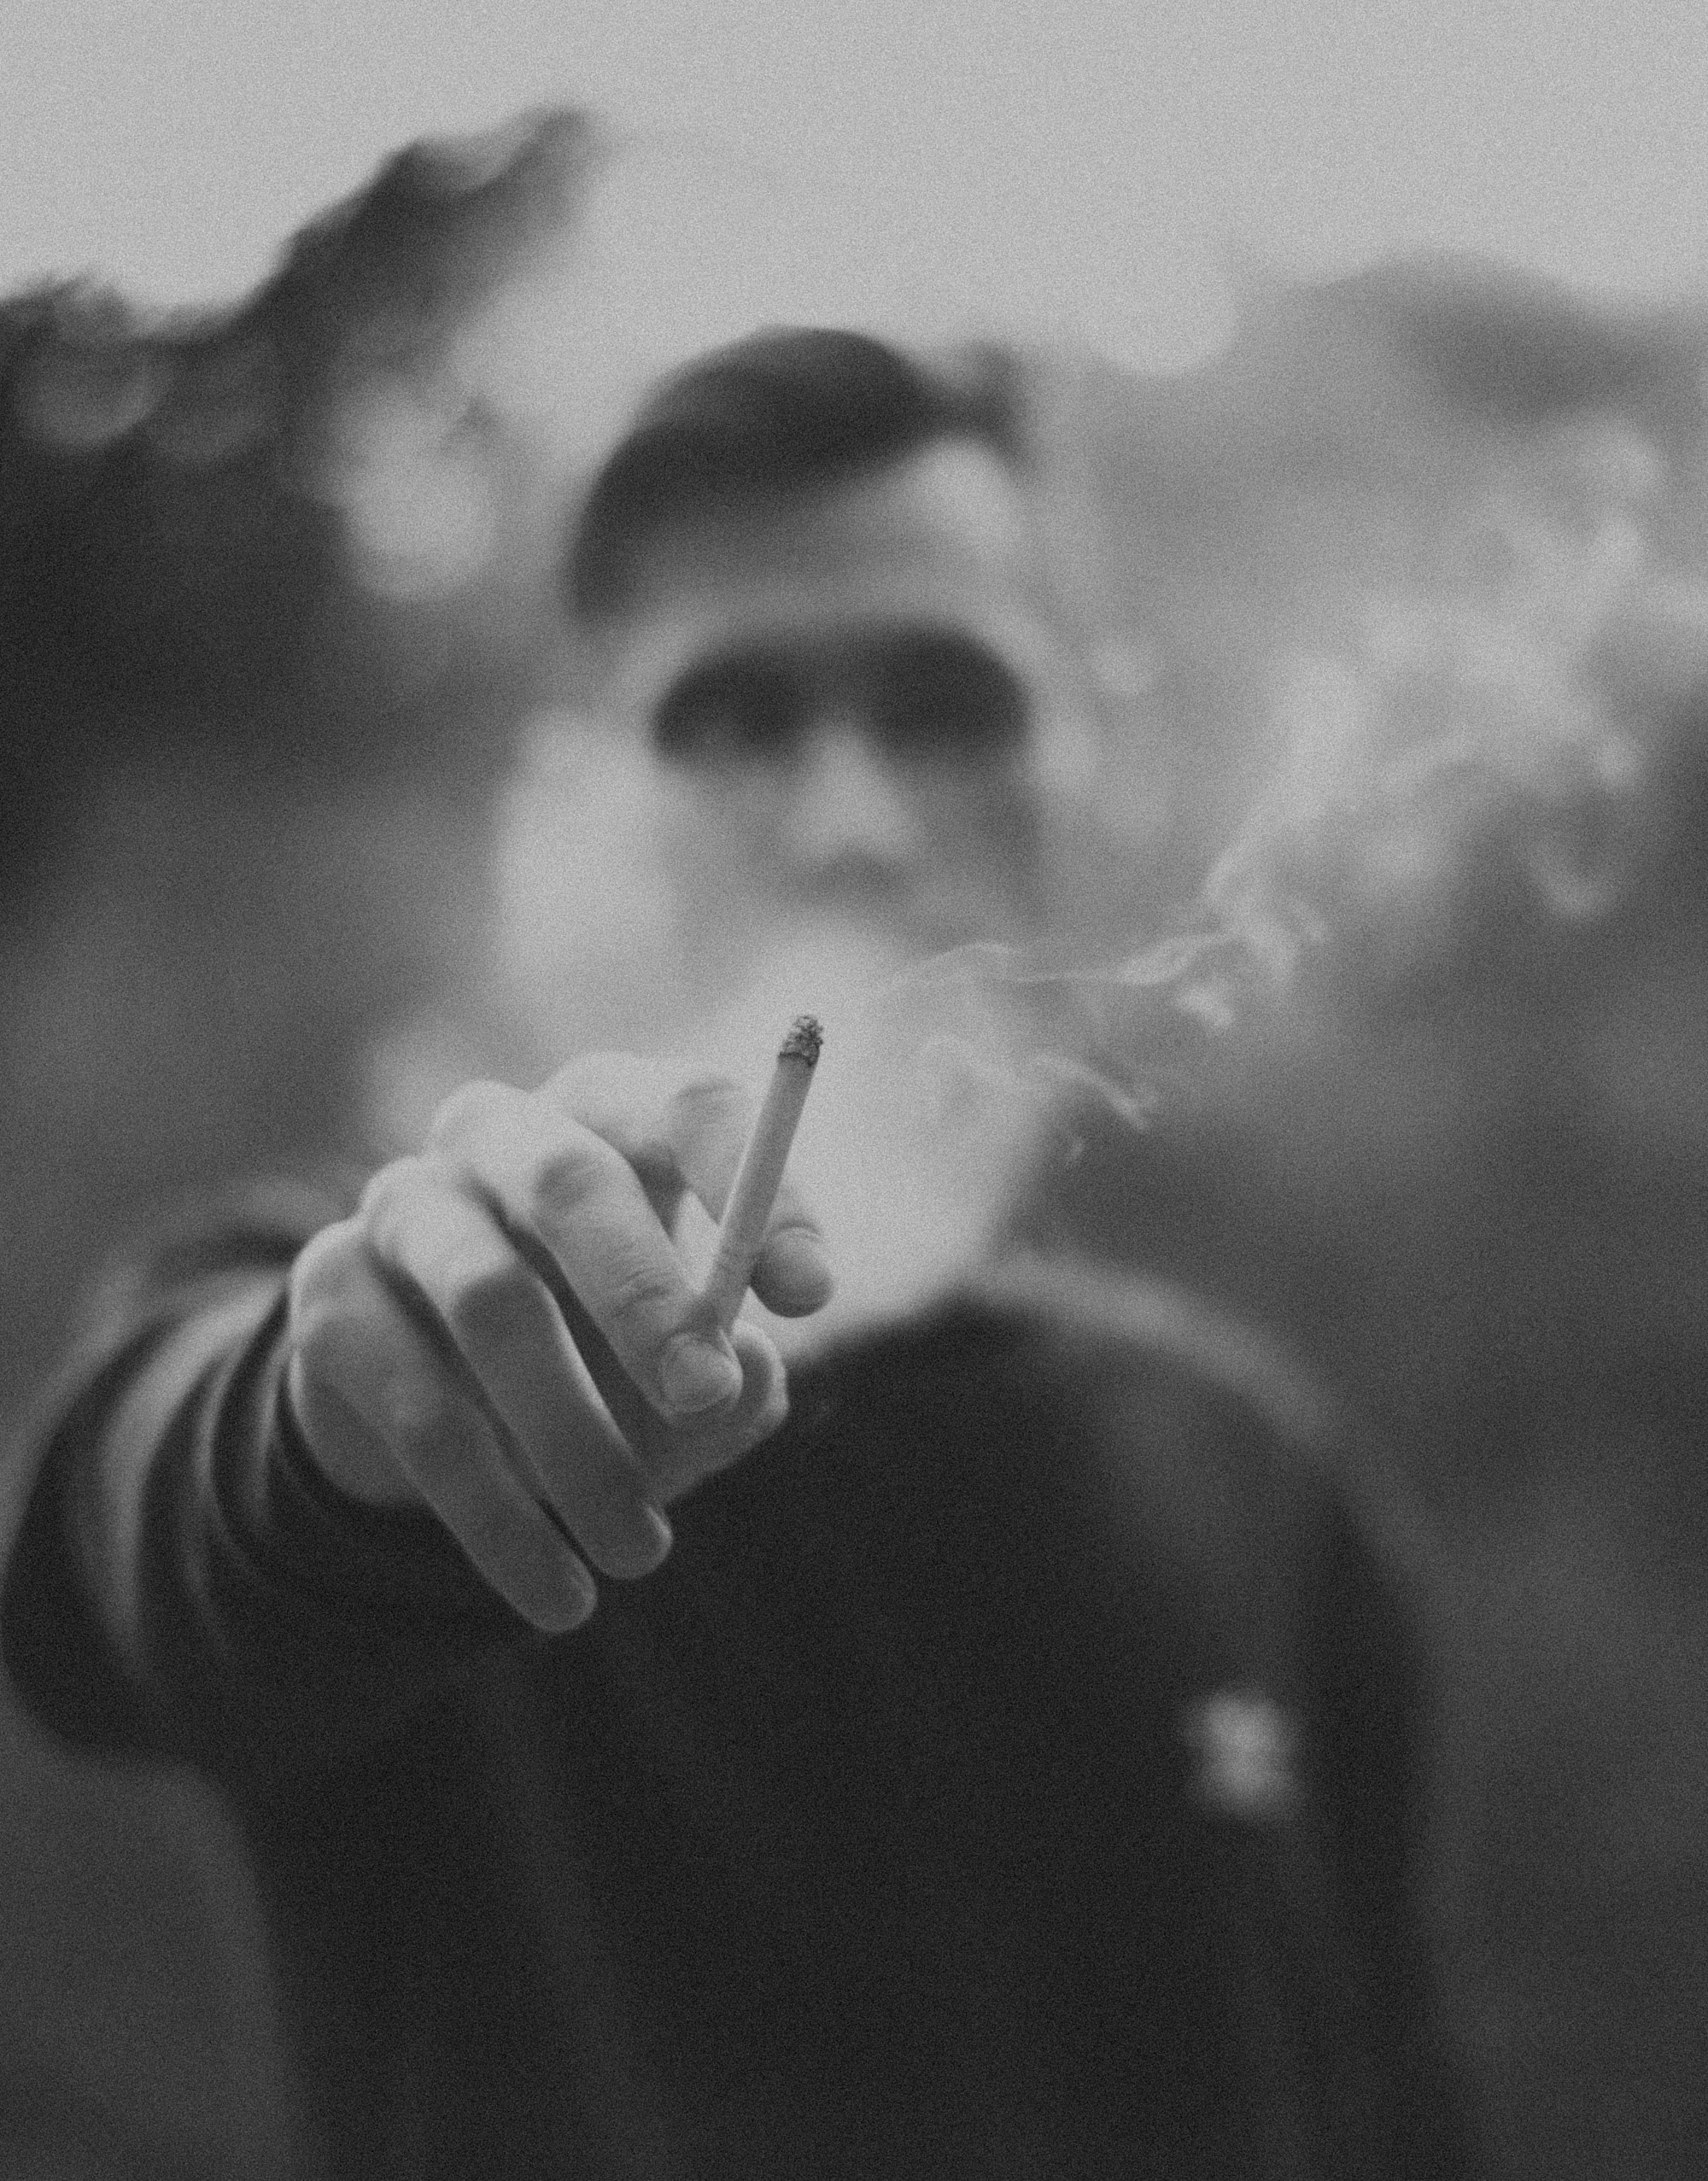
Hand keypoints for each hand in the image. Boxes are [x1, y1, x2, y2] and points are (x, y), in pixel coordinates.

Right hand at [284, 1053, 832, 1631]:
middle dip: (647, 1295)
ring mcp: (403, 1204)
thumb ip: (732, 1381)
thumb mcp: (684, 1377)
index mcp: (609, 1115)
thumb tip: (748, 1377)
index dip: (750, 1185)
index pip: (686, 1105)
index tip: (811, 1295)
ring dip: (576, 1439)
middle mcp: (499, 1133)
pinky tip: (557, 1591)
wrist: (433, 1414)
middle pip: (570, 1178)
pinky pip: (419, 1405)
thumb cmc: (604, 1365)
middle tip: (704, 1397)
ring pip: (490, 1301)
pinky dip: (498, 1513)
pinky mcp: (331, 1293)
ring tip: (642, 1551)